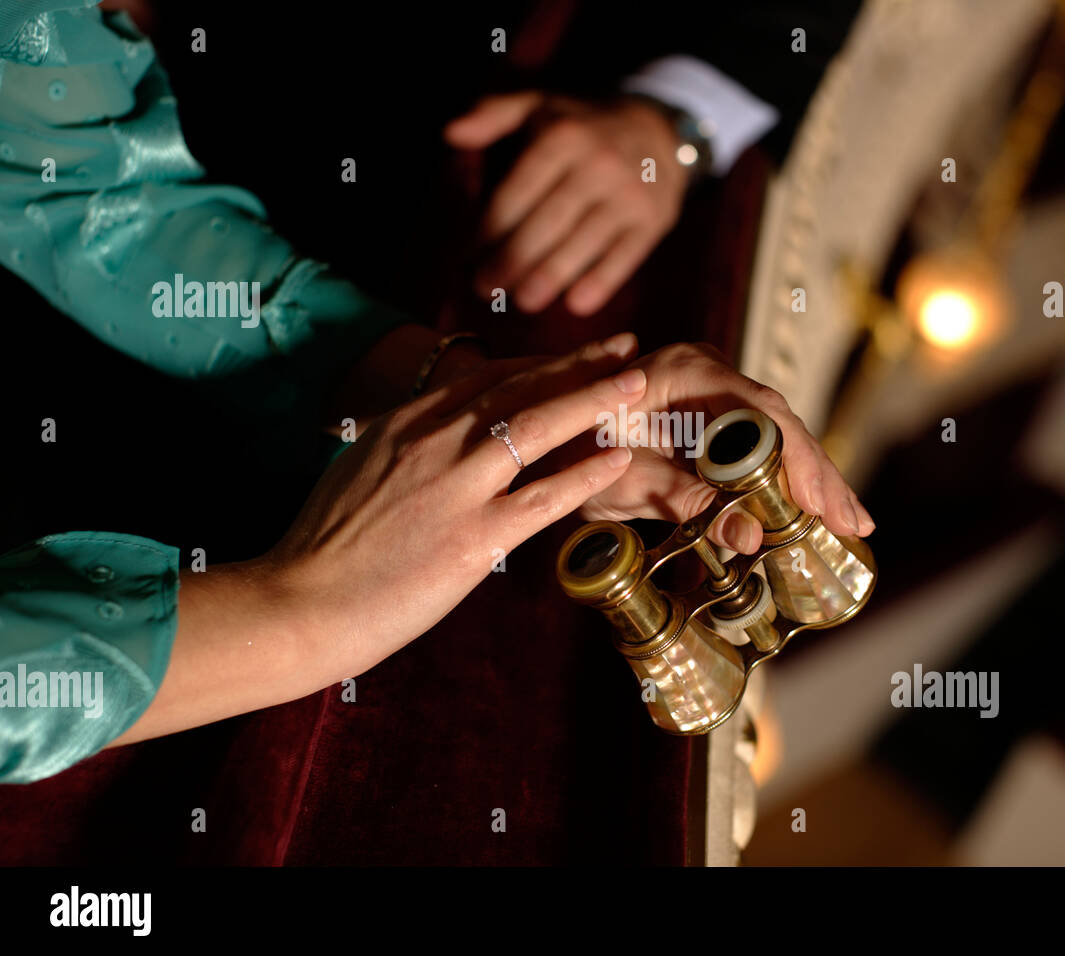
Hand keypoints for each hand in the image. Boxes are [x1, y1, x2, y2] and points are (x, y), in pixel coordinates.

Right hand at [116, 335, 644, 743]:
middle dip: (580, 364)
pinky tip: (619, 459)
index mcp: (406, 422)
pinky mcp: (472, 539)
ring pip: (537, 426)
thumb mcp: (361, 470)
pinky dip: (586, 474)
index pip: (488, 376)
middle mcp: (433, 441)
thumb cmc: (325, 547)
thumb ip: (406, 446)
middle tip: (627, 348)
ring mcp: (455, 488)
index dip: (542, 362)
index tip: (580, 352)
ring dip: (593, 399)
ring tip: (638, 384)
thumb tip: (440, 439)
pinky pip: (543, 498)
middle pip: (520, 386)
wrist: (298, 603)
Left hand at [445, 92, 688, 314]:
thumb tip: (450, 133)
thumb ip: (491, 115)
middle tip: (485, 289)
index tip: (468, 258)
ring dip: (548, 277)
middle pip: (546, 223)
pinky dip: (601, 282)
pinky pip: (624, 257)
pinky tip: (575, 304)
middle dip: (511, 260)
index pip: (517, 193)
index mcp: (562, 137)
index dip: (489, 230)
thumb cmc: (581, 128)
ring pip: (582, 243)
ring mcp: (629, 195)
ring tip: (522, 302)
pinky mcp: (653, 221)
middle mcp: (598, 164)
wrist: (659, 132)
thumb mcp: (538, 106)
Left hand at [573, 341, 874, 552]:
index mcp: (688, 372)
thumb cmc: (568, 446)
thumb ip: (686, 500)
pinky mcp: (711, 425)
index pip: (762, 412)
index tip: (821, 504)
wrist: (536, 432)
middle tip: (853, 525)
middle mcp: (710, 376)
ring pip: (778, 439)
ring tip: (851, 525)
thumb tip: (751, 536)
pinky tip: (815, 512)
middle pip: (782, 425)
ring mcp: (714, 398)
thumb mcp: (623, 479)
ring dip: (813, 483)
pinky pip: (759, 452)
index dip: (799, 461)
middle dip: (820, 477)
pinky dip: (786, 484)